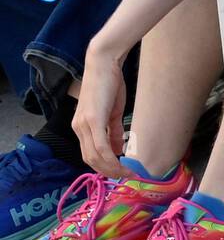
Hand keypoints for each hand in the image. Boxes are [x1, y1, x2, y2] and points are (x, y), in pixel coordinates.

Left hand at [73, 40, 128, 176]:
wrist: (104, 63)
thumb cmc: (109, 84)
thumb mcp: (113, 112)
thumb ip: (113, 131)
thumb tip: (118, 149)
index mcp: (82, 126)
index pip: (90, 154)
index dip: (105, 167)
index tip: (121, 172)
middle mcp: (79, 128)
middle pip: (90, 159)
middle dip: (109, 171)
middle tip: (127, 176)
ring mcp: (84, 124)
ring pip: (95, 156)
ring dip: (112, 168)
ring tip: (128, 172)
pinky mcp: (92, 120)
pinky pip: (100, 147)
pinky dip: (112, 159)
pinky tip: (123, 163)